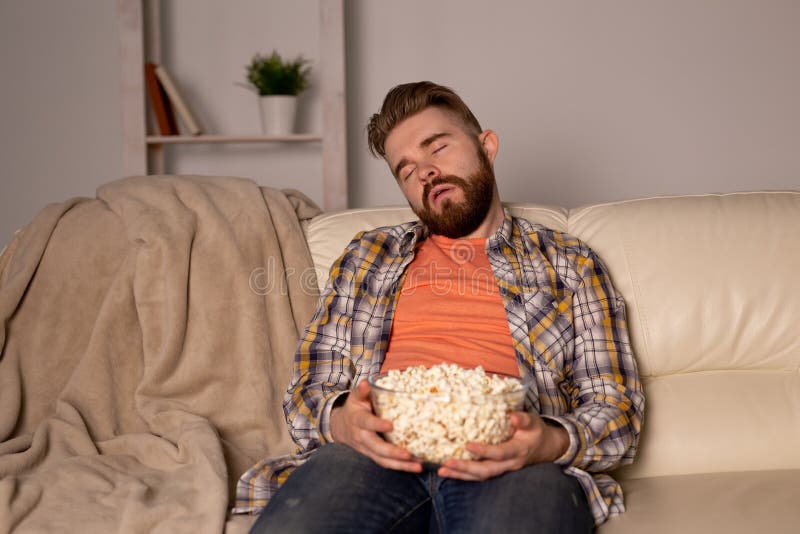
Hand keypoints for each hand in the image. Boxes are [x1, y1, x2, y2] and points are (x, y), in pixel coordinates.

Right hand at [329, 380, 422, 472]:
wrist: (341, 427)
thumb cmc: (354, 408)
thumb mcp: (355, 397)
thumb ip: (361, 391)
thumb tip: (366, 383)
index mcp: (358, 420)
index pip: (367, 423)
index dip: (377, 425)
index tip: (390, 425)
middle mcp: (361, 437)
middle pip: (376, 447)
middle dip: (392, 452)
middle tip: (407, 454)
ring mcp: (367, 449)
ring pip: (382, 460)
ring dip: (400, 465)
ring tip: (418, 466)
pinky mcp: (373, 456)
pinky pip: (386, 464)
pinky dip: (401, 467)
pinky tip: (416, 466)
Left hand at [438, 411, 568, 480]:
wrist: (546, 448)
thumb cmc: (536, 432)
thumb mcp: (533, 421)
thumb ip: (523, 419)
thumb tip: (512, 416)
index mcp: (518, 450)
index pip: (500, 453)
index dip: (485, 451)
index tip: (468, 445)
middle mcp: (510, 464)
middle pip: (486, 470)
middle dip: (466, 468)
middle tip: (447, 462)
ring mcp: (503, 470)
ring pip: (481, 476)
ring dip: (461, 475)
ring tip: (442, 470)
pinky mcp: (497, 471)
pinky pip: (479, 476)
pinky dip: (463, 475)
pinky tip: (449, 471)